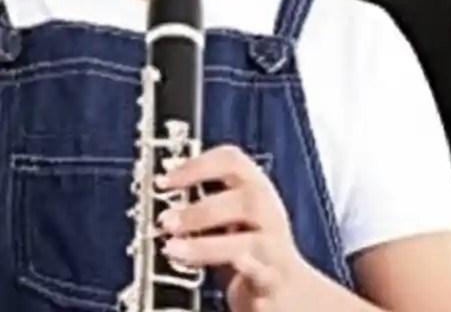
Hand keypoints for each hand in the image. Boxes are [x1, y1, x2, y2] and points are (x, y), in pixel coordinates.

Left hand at [157, 146, 319, 311]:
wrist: (288, 291)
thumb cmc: (253, 253)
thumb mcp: (230, 221)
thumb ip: (205, 209)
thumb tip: (161, 202)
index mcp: (255, 192)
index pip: (232, 161)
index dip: (196, 165)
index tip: (164, 181)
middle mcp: (269, 214)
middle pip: (246, 198)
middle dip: (201, 210)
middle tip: (165, 221)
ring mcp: (273, 248)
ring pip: (248, 241)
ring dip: (205, 245)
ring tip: (172, 249)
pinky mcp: (272, 280)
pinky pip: (254, 272)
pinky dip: (234, 268)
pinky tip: (207, 267)